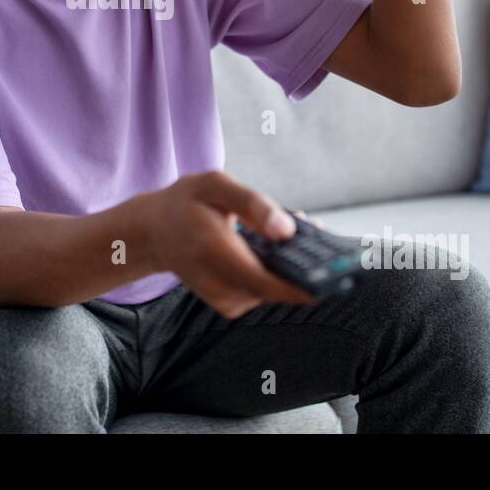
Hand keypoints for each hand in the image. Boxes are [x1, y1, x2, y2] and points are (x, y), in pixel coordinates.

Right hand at [139, 170, 316, 318]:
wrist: (153, 232)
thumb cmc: (186, 202)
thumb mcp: (214, 184)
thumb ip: (252, 204)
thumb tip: (288, 230)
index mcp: (214, 251)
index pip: (267, 281)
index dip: (305, 283)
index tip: (336, 272)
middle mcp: (218, 283)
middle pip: (277, 288)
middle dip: (304, 267)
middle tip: (321, 240)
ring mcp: (224, 299)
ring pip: (274, 291)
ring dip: (289, 267)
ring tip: (292, 238)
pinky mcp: (230, 305)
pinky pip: (264, 292)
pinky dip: (274, 273)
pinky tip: (271, 250)